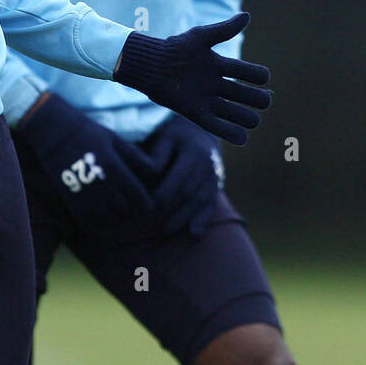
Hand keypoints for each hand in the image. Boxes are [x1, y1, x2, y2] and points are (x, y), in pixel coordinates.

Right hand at [14, 91, 157, 240]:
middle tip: (134, 207)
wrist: (53, 134)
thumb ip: (136, 158)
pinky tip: (101, 214)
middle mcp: (102, 187)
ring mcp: (86, 197)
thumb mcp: (116, 140)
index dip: (147, 205)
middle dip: (133, 211)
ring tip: (118, 210)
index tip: (148, 203)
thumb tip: (156, 172)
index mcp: (116, 170)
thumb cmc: (88, 133)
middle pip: (127, 212)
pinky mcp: (72, 202)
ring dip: (116, 217)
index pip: (141, 200)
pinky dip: (99, 222)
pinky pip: (91, 223)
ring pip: (110, 220)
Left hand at [113, 12, 270, 144]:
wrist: (151, 65)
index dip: (259, 76)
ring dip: (247, 118)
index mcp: (221, 66)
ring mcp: (208, 100)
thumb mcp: (201, 37)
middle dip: (258, 100)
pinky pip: (217, 126)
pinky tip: (242, 138)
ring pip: (236, 113)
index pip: (249, 73)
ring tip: (252, 120)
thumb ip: (224, 29)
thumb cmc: (175, 48)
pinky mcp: (196, 114)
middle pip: (247, 96)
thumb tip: (247, 16)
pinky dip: (231, 133)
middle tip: (262, 102)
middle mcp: (217, 84)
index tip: (262, 78)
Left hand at [143, 115, 222, 237]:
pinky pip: (212, 205)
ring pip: (201, 201)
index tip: (149, 205)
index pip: (180, 176)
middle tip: (152, 223)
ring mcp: (215, 177)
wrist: (204, 131)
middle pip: (190, 192)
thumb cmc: (177, 135)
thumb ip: (159, 155)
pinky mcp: (217, 187)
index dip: (165, 193)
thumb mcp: (167, 137)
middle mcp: (209, 165)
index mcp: (195, 151)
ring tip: (165, 231)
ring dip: (184, 218)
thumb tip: (152, 173)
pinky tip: (194, 233)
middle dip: (172, 210)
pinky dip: (204, 220)